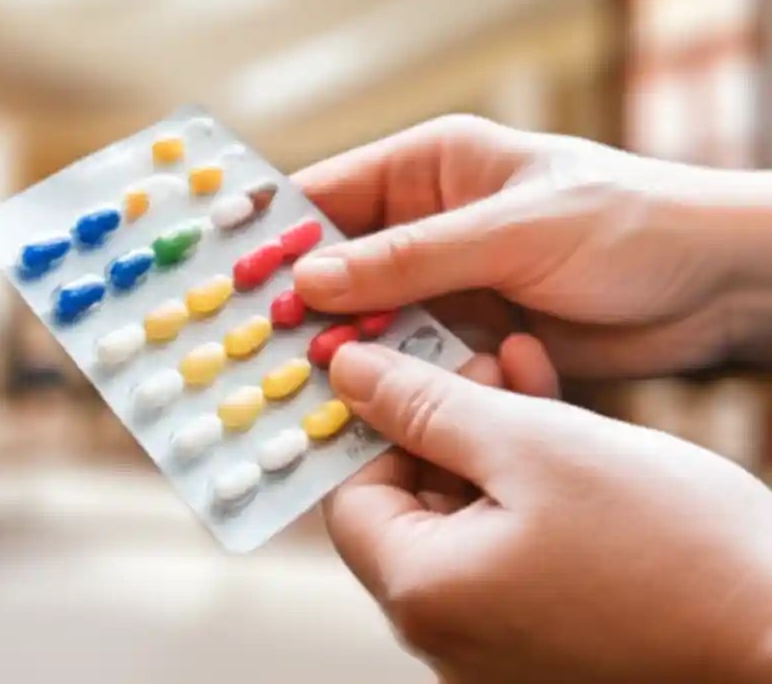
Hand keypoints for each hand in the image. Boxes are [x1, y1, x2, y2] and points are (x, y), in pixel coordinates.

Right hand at [292, 114, 771, 376]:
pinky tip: (352, 407)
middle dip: (298, 304)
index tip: (227, 277)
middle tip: (244, 347)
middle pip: (338, 265)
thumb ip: (410, 258)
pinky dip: (384, 381)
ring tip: (288, 387)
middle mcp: (430, 223)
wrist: (720, 290)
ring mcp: (449, 284)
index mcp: (434, 168)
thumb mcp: (513, 232)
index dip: (277, 234)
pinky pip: (409, 359)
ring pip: (367, 319)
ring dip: (338, 349)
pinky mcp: (471, 337)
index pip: (330, 194)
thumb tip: (309, 280)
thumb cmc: (631, 226)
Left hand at [326, 342, 771, 682]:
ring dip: (490, 448)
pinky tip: (558, 430)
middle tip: (484, 363)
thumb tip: (345, 374)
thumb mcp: (534, 447)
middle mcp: (448, 637)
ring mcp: (500, 651)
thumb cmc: (669, 544)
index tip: (413, 370)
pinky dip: (525, 497)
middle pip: (411, 510)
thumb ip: (427, 408)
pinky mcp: (551, 648)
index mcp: (425, 595)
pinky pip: (512, 558)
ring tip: (527, 377)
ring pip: (468, 525)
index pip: (351, 498)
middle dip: (443, 426)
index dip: (377, 424)